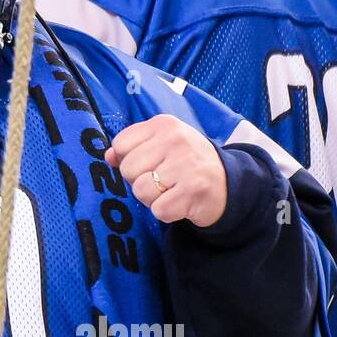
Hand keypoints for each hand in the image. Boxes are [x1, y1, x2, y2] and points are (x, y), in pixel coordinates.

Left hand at [105, 114, 227, 227]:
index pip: (121, 144)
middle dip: (140, 180)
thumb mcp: (161, 145)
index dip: (129, 160)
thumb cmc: (186, 163)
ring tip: (171, 190)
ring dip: (152, 198)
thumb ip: (132, 147)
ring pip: (140, 190)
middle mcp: (176, 139)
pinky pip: (158, 210)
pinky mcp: (193, 191)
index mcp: (164, 124)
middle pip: (128, 169)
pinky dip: (166, 212)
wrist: (228, 185)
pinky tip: (181, 202)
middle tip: (164, 180)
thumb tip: (108, 156)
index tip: (150, 163)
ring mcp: (186, 164)